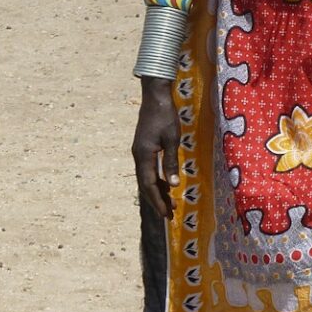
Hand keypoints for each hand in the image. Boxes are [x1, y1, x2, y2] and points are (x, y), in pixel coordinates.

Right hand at [131, 79, 179, 217]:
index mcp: (143, 156)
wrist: (154, 98)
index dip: (157, 200)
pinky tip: (165, 184)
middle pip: (145, 184)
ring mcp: (139, 152)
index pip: (149, 185)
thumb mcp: (172, 139)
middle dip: (156, 200)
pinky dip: (156, 179)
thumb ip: (171, 162)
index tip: (166, 214)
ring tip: (169, 202)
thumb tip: (173, 185)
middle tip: (168, 214)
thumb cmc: (165, 116)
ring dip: (156, 191)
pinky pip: (148, 169)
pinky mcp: (142, 148)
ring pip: (146, 178)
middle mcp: (138, 156)